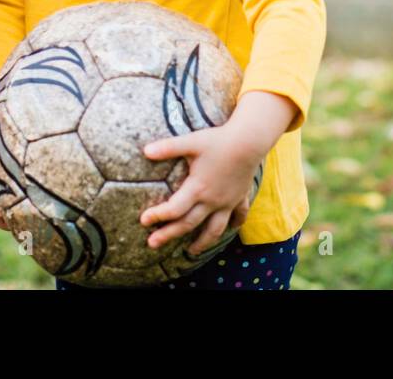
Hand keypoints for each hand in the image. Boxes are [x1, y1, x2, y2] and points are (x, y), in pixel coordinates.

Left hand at [139, 124, 261, 255]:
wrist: (249, 141)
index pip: (174, 209)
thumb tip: (145, 151)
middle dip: (169, 235)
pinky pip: (239, 215)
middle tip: (152, 243)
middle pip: (188, 224)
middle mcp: (212, 200)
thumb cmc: (219, 141)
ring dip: (202, 242)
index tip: (143, 221)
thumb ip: (168, 147)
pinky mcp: (240, 197)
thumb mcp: (191, 142)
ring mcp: (228, 201)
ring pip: (214, 229)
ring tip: (191, 251)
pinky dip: (234, 224)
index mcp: (198, 188)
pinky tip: (231, 228)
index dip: (157, 215)